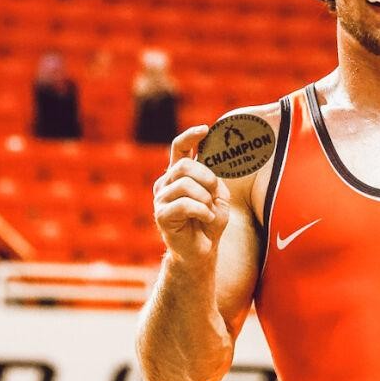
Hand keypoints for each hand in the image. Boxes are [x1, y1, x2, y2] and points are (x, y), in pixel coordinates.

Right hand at [153, 126, 229, 267]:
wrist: (201, 251)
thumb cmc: (209, 222)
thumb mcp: (218, 197)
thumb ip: (214, 180)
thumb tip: (208, 169)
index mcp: (179, 175)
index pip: (179, 148)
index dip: (190, 136)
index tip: (205, 129)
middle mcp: (166, 183)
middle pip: (184, 165)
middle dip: (206, 177)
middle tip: (214, 193)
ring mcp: (161, 198)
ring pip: (185, 184)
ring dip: (205, 198)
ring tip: (209, 210)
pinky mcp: (161, 215)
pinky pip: (184, 204)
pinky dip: (201, 211)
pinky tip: (205, 218)